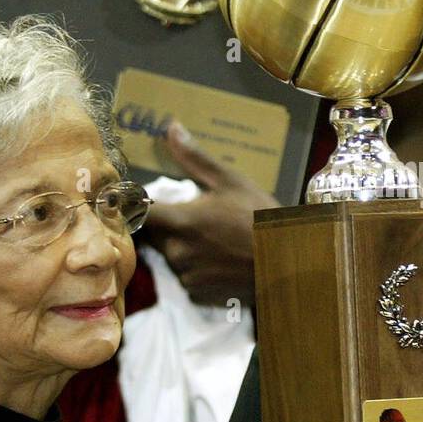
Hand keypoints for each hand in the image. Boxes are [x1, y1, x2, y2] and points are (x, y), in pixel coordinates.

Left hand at [143, 122, 279, 306]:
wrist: (286, 263)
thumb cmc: (260, 218)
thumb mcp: (231, 181)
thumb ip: (195, 158)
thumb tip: (171, 128)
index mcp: (180, 221)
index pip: (137, 212)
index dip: (136, 205)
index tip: (141, 201)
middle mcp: (176, 250)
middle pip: (153, 235)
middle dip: (165, 225)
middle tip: (194, 217)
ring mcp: (185, 275)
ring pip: (169, 256)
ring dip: (181, 247)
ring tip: (211, 240)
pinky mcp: (196, 294)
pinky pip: (185, 277)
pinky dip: (194, 268)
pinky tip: (217, 260)